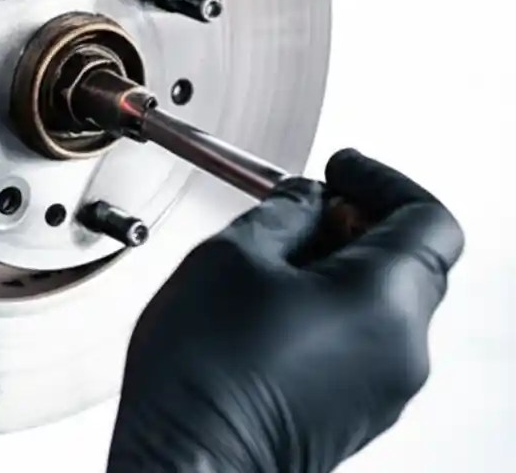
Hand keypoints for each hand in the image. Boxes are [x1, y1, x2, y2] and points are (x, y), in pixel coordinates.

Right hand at [107, 149, 463, 472]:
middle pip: (411, 260)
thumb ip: (283, 212)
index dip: (381, 181)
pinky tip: (270, 307)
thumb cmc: (203, 374)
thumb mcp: (233, 256)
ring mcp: (382, 389)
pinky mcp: (355, 413)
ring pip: (384, 303)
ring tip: (271, 260)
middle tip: (302, 208)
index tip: (341, 169)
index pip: (427, 217)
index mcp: (384, 301)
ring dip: (340, 266)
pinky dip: (331, 309)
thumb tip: (305, 199)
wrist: (187, 461)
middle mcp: (401, 349)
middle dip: (357, 222)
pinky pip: (362, 343)